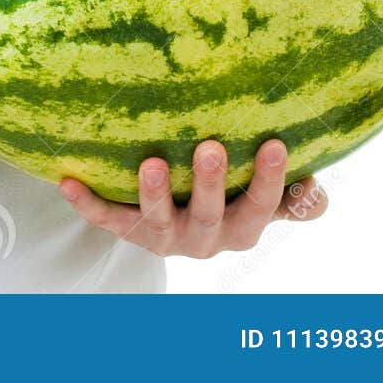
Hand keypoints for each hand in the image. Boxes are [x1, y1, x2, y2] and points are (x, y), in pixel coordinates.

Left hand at [60, 139, 326, 257]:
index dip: (272, 181)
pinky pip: (106, 220)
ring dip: (153, 194)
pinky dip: (87, 203)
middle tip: (209, 147)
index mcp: (243, 227)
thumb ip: (296, 196)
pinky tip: (67, 181)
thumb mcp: (265, 197)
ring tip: (149, 163)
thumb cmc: (232, 194)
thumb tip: (315, 188)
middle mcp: (205, 238)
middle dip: (210, 184)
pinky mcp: (128, 230)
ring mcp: (164, 236)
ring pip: (158, 222)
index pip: (264, 207)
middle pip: (210, 216)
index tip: (276, 143)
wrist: (178, 222)